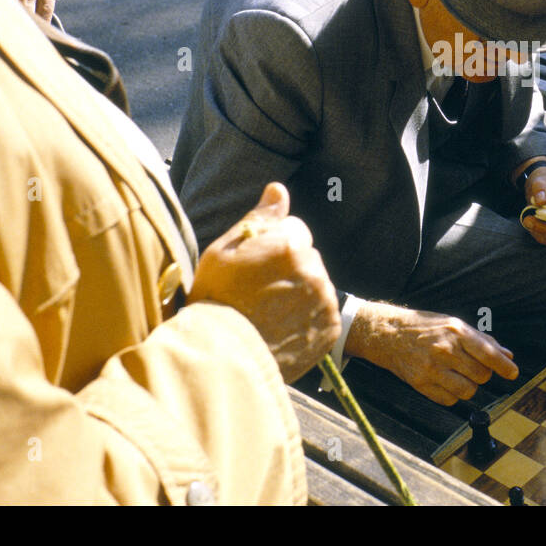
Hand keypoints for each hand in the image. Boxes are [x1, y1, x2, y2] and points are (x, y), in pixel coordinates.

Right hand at [190, 183, 340, 383]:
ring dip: (299, 293)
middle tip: (257, 292)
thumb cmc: (215, 299)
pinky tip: (281, 328)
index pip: (294, 229)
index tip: (254, 267)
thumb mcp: (224, 250)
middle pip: (307, 256)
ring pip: (315, 284)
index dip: (271, 247)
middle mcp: (314, 268)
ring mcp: (325, 299)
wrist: (222, 357)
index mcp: (290, 243)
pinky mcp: (330, 326)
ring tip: (267, 313)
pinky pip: (322, 312)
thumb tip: (278, 189)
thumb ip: (259, 218)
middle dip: (288, 267)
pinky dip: (307, 318)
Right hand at [346, 305, 519, 405]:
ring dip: (469, 386)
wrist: (388, 334)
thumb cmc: (425, 327)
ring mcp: (432, 369)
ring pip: (468, 391)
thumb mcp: (454, 325)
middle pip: (482, 376)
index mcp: (456, 331)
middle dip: (483, 374)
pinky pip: (449, 400)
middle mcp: (445, 350)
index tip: (513, 374)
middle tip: (473, 367)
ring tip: (459, 375)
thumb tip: (507, 355)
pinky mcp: (421, 384)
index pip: (489, 354)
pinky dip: (452, 395)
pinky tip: (445, 381)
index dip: (505, 367)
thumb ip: (482, 340)